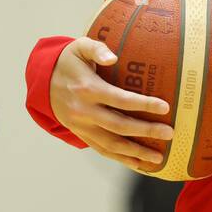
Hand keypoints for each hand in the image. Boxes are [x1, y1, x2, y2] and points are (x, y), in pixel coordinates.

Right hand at [49, 37, 174, 172]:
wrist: (42, 81)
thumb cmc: (69, 61)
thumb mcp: (80, 47)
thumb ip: (97, 49)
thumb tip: (114, 57)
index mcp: (88, 89)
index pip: (120, 100)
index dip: (143, 104)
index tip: (165, 107)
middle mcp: (84, 111)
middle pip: (119, 126)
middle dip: (146, 131)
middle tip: (169, 133)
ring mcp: (82, 126)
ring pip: (111, 144)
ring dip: (135, 153)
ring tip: (158, 158)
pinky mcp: (81, 134)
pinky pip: (102, 150)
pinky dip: (120, 159)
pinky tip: (138, 164)